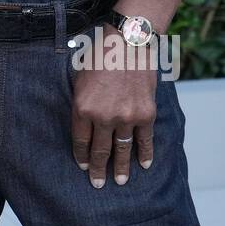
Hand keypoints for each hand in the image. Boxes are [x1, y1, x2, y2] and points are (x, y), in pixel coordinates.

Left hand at [69, 27, 156, 187]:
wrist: (128, 41)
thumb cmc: (99, 56)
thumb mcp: (79, 79)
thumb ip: (82, 104)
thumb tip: (84, 124)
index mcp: (82, 108)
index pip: (80, 142)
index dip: (82, 157)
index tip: (84, 167)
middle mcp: (103, 117)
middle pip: (100, 151)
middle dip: (98, 170)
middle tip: (98, 184)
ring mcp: (126, 117)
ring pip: (122, 150)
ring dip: (121, 168)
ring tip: (119, 181)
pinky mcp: (145, 114)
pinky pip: (145, 140)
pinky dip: (145, 154)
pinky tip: (144, 165)